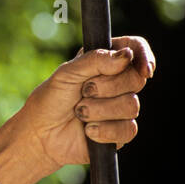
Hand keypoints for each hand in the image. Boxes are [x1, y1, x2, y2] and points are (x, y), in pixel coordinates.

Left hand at [11, 35, 154, 172]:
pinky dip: (104, 130)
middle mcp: (116, 83)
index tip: (143, 68)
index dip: (144, 56)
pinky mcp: (120, 133)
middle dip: (107, 86)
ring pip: (132, 105)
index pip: (134, 49)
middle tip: (84, 91)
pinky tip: (87, 131)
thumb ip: (95, 61)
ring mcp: (120, 108)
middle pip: (136, 79)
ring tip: (79, 112)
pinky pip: (128, 129)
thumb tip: (127, 55)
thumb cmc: (50, 100)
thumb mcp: (67, 74)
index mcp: (103, 62)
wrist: (40, 135)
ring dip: (99, 110)